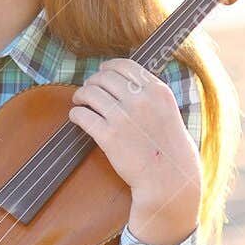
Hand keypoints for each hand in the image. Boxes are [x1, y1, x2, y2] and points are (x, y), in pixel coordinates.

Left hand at [68, 59, 201, 233]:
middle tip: (87, 91)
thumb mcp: (168, 110)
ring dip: (80, 96)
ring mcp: (124, 117)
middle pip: (103, 77)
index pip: (124, 65)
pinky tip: (76, 117)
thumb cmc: (168, 147)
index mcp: (157, 90)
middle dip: (92, 82)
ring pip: (90, 93)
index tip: (101, 73)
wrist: (168, 178)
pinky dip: (75, 114)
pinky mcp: (108, 136)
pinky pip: (82, 115)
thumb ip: (149, 94)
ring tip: (79, 102)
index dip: (107, 67)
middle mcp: (140, 100)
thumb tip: (124, 81)